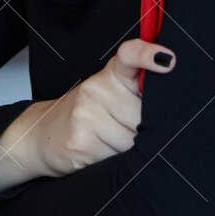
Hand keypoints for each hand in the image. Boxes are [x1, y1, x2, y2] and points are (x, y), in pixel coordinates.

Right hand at [0, 38, 175, 192]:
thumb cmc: (87, 116)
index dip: (147, 55)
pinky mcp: (80, 140)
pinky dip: (114, 160)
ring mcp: (86, 113)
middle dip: (144, 130)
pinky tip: (99, 152)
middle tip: (122, 128)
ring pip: (133, 141)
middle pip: (145, 116)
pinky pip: (116, 157)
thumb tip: (174, 112)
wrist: (40, 135)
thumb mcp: (111, 95)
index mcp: (111, 76)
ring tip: (107, 142)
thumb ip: (139, 95)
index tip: (167, 59)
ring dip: (128, 149)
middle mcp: (97, 88)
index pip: (129, 56)